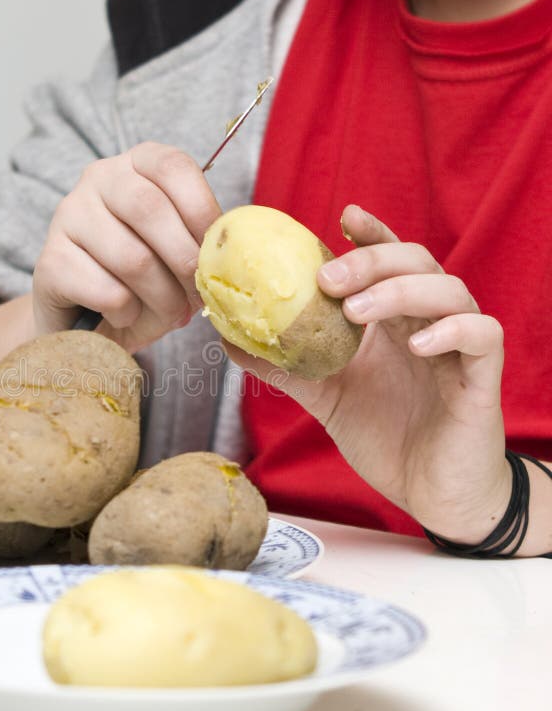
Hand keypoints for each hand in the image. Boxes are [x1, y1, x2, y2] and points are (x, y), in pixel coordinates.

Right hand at [32, 142, 220, 352]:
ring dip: (162, 297)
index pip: (174, 167)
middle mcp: (97, 179)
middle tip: (197, 293)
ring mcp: (68, 216)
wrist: (85, 322)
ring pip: (132, 258)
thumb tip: (224, 253)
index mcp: (137, 165)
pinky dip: (127, 313)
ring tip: (169, 312)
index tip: (215, 253)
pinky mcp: (49, 261)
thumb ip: (199, 243)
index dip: (202, 212)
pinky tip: (122, 314)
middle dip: (184, 261)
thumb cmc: (141, 283)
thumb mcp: (177, 255)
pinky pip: (107, 291)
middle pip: (150, 210)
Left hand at [226, 205, 510, 542]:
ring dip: (401, 292)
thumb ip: (285, 366)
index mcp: (393, 322)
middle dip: (372, 260)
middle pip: (416, 263)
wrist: (429, 494)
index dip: (373, 235)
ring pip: (450, 291)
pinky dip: (451, 330)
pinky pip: (483, 337)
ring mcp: (457, 349)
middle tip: (327, 279)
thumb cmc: (385, 436)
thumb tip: (228, 339)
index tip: (344, 216)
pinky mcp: (481, 380)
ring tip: (356, 311)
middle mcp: (427, 324)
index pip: (390, 262)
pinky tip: (416, 344)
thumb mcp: (326, 396)